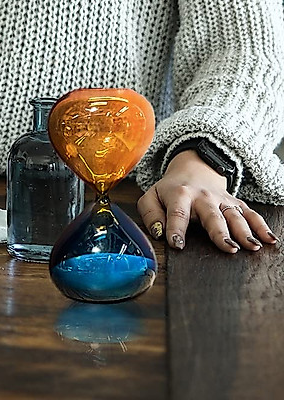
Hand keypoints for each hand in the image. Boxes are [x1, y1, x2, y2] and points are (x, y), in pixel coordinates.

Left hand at [137, 150, 278, 253]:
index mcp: (179, 195)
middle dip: (220, 232)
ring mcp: (222, 200)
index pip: (177, 214)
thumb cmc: (170, 191)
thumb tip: (159, 233)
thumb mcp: (152, 197)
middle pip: (212, 216)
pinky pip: (251, 214)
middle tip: (228, 248)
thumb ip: (150, 214)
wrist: (192, 171)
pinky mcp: (236, 204)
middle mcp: (203, 197)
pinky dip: (262, 226)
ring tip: (252, 246)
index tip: (177, 245)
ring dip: (244, 231)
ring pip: (234, 216)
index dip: (175, 229)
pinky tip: (270, 239)